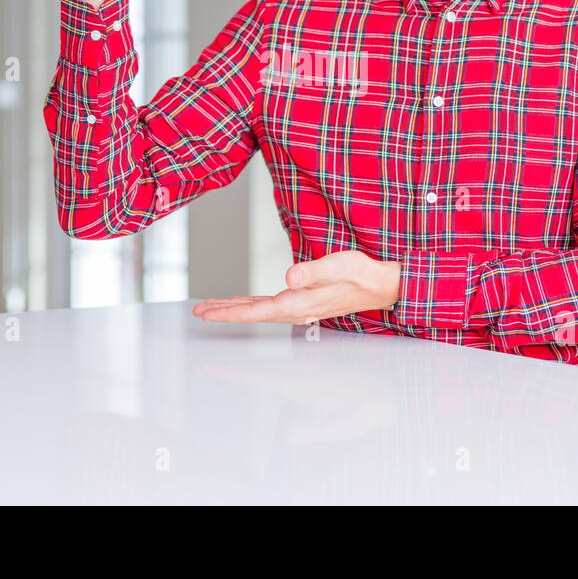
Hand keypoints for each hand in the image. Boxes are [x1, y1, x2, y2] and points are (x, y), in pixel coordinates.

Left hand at [191, 250, 400, 323]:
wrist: (380, 285)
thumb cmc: (361, 273)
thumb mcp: (338, 265)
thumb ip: (312, 271)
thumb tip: (288, 276)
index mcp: (299, 302)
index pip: (255, 311)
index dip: (227, 313)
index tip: (206, 313)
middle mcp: (295, 309)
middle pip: (251, 314)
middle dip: (223, 313)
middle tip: (197, 312)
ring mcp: (299, 308)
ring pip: (258, 310)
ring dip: (234, 309)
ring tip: (211, 306)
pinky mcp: (302, 302)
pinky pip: (268, 307)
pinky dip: (250, 305)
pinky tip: (242, 303)